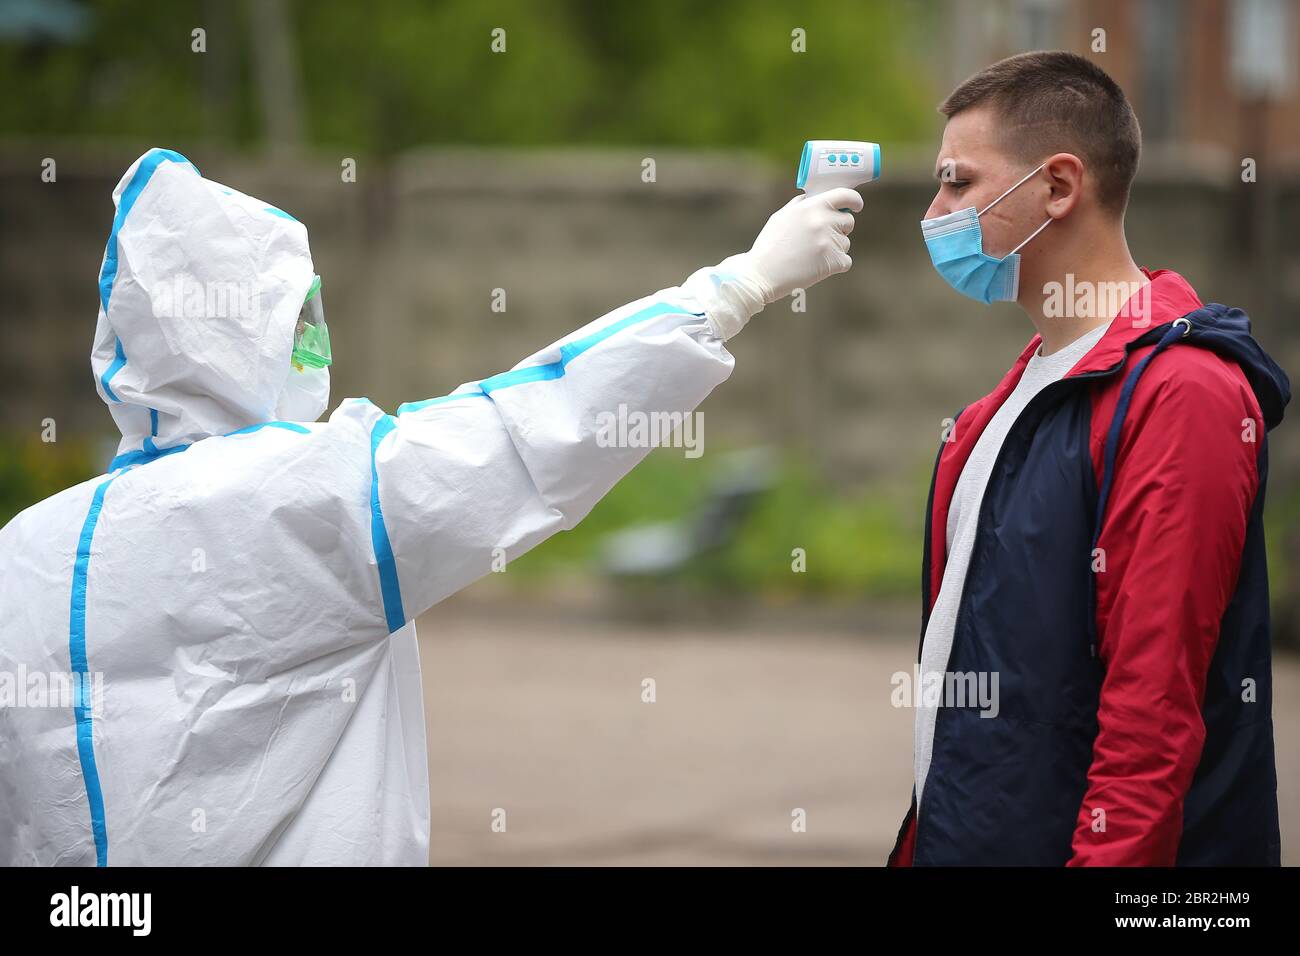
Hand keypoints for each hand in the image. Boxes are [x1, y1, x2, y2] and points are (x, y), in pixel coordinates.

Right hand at [737, 187, 862, 302]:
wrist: (762, 274)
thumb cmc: (769, 246)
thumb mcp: (781, 216)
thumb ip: (801, 204)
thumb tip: (815, 197)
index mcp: (811, 207)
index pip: (845, 195)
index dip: (854, 200)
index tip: (856, 205)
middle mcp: (823, 221)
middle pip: (848, 221)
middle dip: (839, 229)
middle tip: (821, 239)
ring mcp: (829, 242)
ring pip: (845, 243)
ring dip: (834, 249)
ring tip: (811, 255)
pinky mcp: (833, 262)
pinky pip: (846, 261)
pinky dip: (835, 265)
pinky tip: (817, 267)